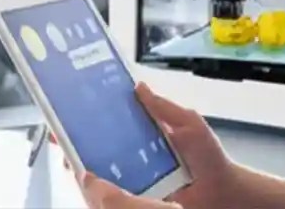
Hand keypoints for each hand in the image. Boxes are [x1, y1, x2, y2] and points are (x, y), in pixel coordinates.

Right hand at [74, 83, 237, 208]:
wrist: (223, 195)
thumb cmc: (210, 160)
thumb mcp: (189, 124)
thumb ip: (165, 108)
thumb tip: (139, 87)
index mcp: (145, 133)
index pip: (111, 121)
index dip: (90, 115)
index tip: (70, 109)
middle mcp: (135, 154)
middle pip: (98, 145)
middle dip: (76, 140)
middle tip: (60, 135)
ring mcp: (135, 177)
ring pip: (100, 170)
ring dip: (82, 163)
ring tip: (69, 156)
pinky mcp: (137, 198)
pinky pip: (113, 192)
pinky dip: (99, 188)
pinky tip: (89, 181)